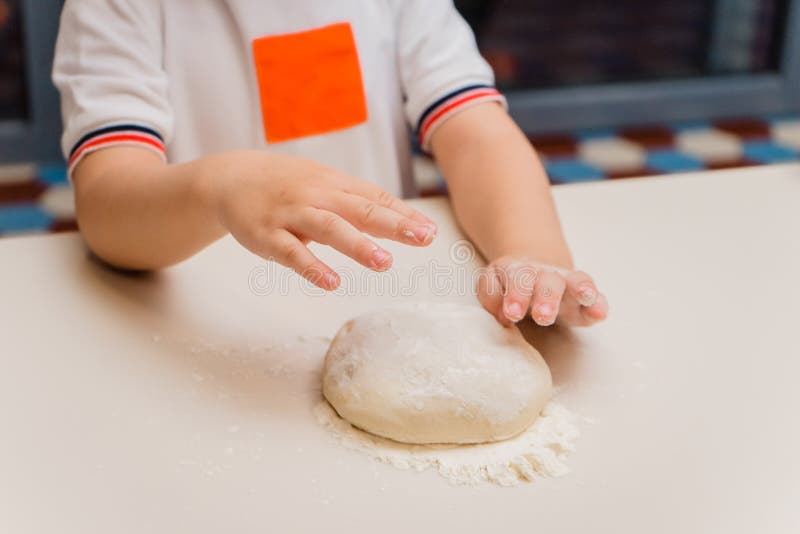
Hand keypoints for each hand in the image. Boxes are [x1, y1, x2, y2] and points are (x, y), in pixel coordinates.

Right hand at [200, 150, 436, 289]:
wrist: (229, 177)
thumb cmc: (287, 185)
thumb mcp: (324, 185)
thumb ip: (359, 202)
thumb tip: (403, 221)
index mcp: (334, 184)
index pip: (374, 199)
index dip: (403, 215)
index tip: (431, 232)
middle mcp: (316, 196)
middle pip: (359, 210)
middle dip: (393, 225)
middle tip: (423, 239)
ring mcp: (291, 214)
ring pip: (328, 228)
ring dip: (357, 245)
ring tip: (385, 262)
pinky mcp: (267, 235)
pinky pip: (291, 252)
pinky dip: (311, 267)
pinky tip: (332, 282)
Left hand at [477, 256, 608, 326]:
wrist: (533, 271)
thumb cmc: (509, 284)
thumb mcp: (493, 284)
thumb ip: (491, 296)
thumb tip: (502, 315)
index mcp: (521, 272)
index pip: (519, 281)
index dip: (515, 296)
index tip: (511, 314)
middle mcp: (546, 275)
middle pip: (549, 282)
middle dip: (547, 298)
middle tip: (543, 316)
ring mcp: (568, 285)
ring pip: (577, 282)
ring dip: (582, 290)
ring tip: (586, 297)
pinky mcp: (584, 301)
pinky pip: (596, 299)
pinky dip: (600, 304)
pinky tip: (601, 313)